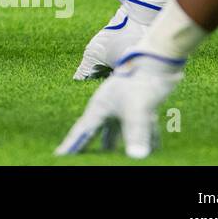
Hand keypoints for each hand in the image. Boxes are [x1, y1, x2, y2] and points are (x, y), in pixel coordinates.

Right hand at [55, 51, 184, 158]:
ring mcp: (124, 105)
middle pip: (96, 131)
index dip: (71, 144)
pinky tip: (150, 148)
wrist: (158, 61)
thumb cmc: (142, 81)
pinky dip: (142, 138)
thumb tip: (137, 157)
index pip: (83, 131)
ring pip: (116, 130)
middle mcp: (109, 107)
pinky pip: (138, 127)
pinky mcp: (139, 104)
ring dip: (115, 144)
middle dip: (89, 145)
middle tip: (81, 157)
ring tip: (111, 156)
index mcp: (100, 107)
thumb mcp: (137, 109)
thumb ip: (136, 133)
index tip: (59, 155)